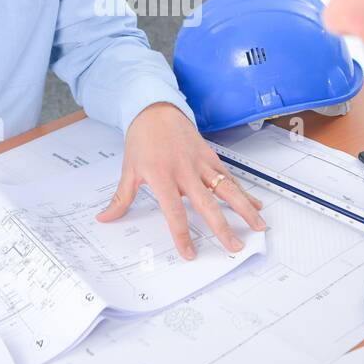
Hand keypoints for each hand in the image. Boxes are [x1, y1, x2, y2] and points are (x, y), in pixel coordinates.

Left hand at [99, 102, 265, 258]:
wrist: (156, 110)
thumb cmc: (142, 139)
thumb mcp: (129, 169)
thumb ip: (121, 198)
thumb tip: (105, 218)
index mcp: (162, 177)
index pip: (174, 212)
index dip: (182, 236)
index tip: (190, 254)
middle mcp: (185, 172)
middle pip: (207, 205)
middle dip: (223, 228)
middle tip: (234, 246)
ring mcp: (201, 164)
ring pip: (227, 189)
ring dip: (245, 209)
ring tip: (259, 226)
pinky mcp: (211, 157)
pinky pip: (229, 177)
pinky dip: (244, 191)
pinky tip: (256, 204)